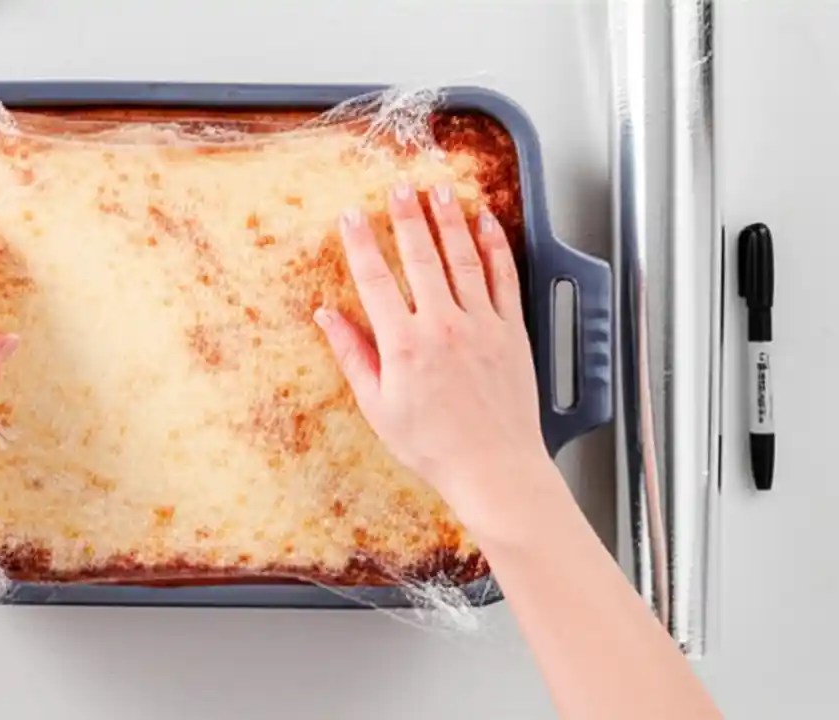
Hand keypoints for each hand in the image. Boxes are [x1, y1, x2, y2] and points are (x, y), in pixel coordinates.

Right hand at [315, 183, 552, 532]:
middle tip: (397, 188)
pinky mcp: (511, 331)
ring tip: (438, 191)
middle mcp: (443, 327)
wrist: (493, 468)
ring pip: (463, 259)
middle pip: (421, 258)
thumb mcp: (378, 407)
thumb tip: (327, 316)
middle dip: (406, 218)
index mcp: (404, 346)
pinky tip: (485, 223)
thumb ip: (353, 356)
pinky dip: (494, 247)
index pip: (376, 280)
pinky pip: (503, 278)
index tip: (350, 217)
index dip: (360, 244)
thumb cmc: (432, 445)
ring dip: (448, 220)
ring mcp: (481, 325)